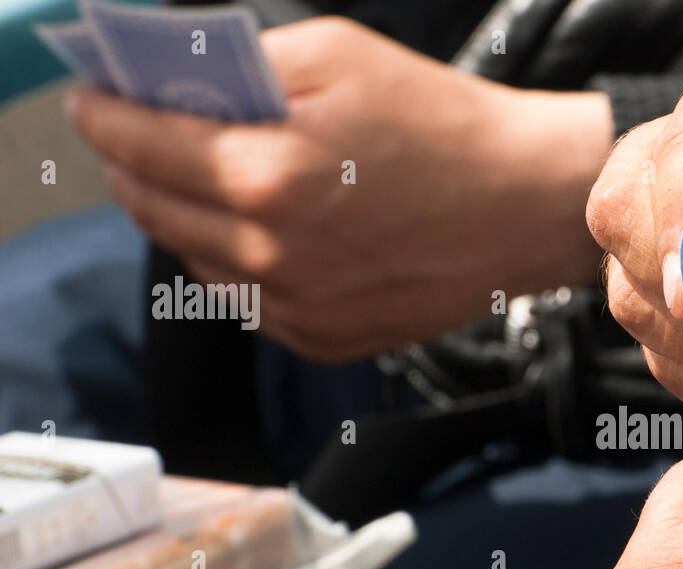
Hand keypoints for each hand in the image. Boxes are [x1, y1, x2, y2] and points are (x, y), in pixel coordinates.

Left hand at [68, 16, 612, 361]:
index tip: (94, 100)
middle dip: (133, 164)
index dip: (103, 114)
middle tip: (138, 135)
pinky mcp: (325, 337)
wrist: (526, 206)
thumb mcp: (336, 55)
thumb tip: (165, 78)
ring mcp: (298, 306)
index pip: (136, 144)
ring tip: (212, 180)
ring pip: (195, 259)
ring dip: (185, 216)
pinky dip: (240, 262)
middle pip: (151, 208)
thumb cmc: (443, 124)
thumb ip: (236, 63)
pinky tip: (269, 230)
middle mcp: (272, 254)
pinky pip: (246, 299)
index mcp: (267, 175)